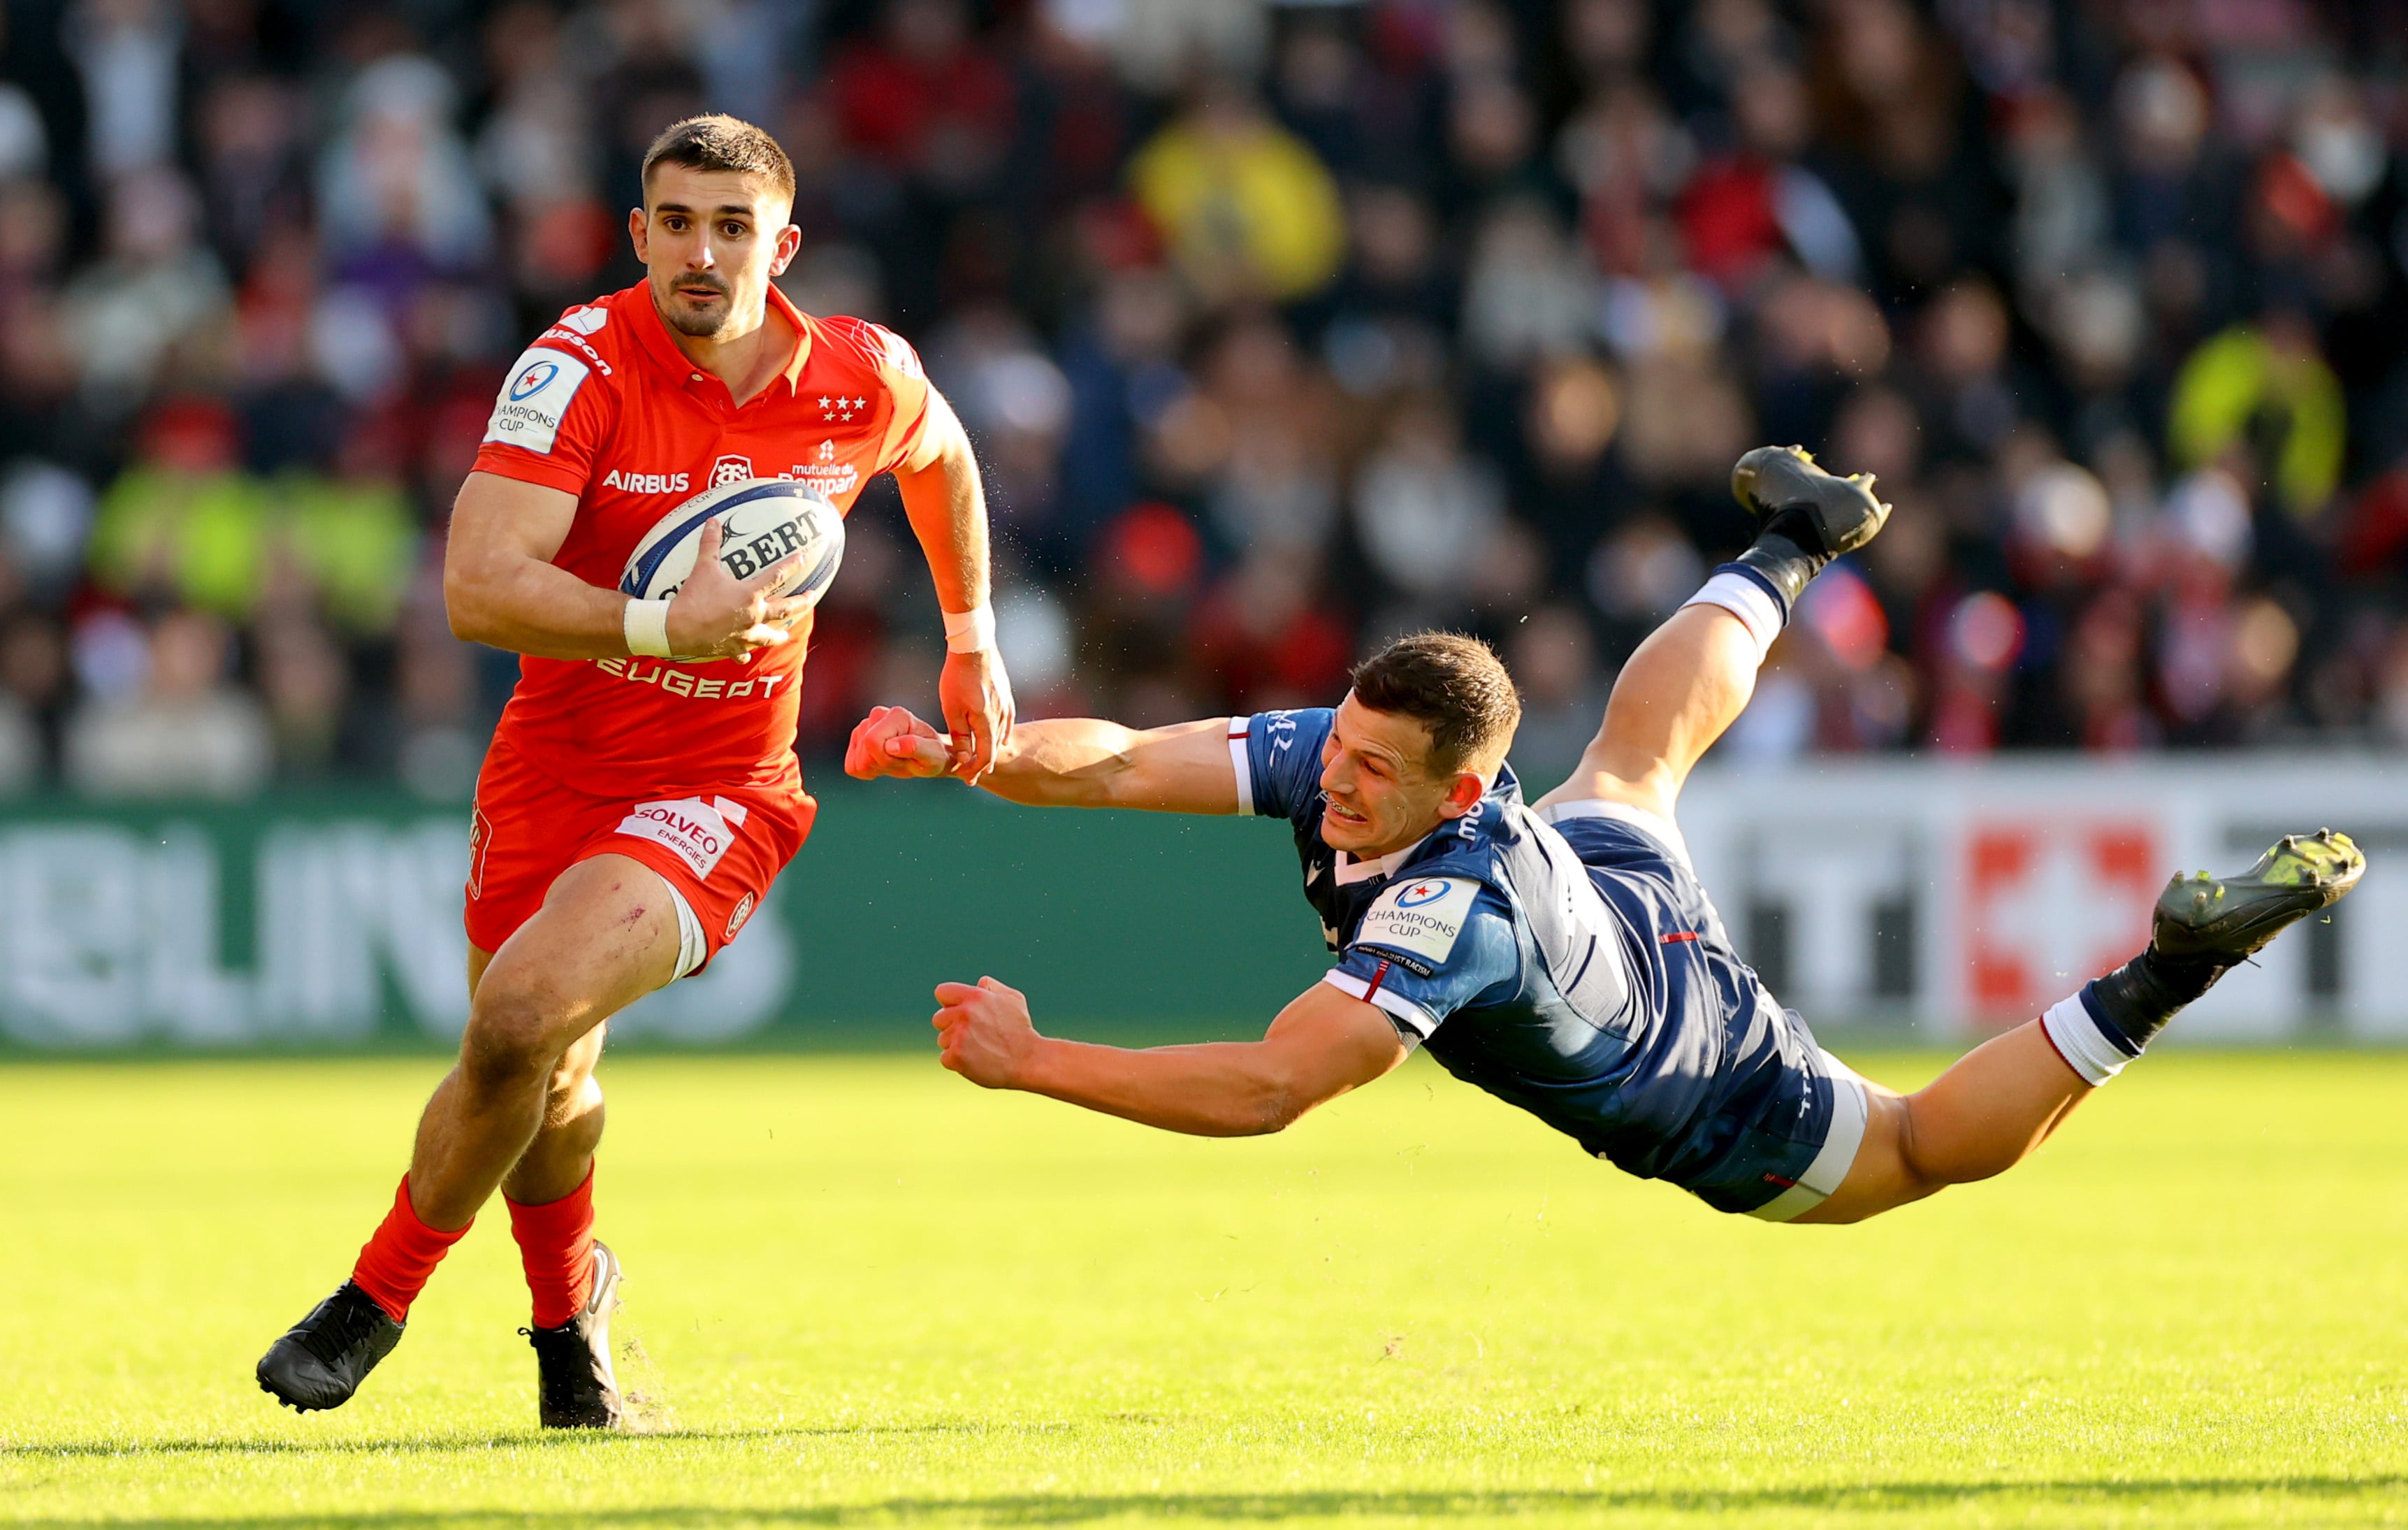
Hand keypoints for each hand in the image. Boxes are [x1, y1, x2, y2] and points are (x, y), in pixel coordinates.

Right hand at [662, 519, 814, 659]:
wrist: (678, 628)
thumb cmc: (693, 597)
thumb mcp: (703, 567)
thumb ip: (710, 544)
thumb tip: (712, 522)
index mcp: (750, 595)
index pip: (776, 576)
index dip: (791, 566)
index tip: (802, 559)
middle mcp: (753, 616)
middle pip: (784, 609)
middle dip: (801, 602)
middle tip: (812, 597)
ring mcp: (745, 635)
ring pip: (769, 637)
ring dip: (779, 635)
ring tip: (786, 635)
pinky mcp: (732, 649)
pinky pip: (742, 654)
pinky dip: (745, 655)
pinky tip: (746, 656)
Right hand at [843, 704, 951, 779]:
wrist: (928, 756)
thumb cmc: (934, 755)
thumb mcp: (933, 756)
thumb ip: (915, 747)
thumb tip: (890, 745)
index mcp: (896, 715)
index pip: (872, 741)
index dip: (885, 759)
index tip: (904, 759)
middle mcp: (878, 715)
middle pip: (864, 754)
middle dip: (883, 764)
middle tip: (901, 760)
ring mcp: (864, 726)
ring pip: (857, 762)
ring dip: (877, 767)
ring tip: (895, 760)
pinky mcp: (857, 739)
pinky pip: (851, 767)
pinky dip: (867, 771)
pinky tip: (883, 763)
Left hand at [932, 976, 1038, 1088]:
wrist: (1028, 1061)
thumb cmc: (1021, 1030)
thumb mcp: (1013, 999)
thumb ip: (993, 987)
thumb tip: (979, 983)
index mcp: (975, 996)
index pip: (942, 992)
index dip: (950, 1003)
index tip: (961, 1013)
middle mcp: (964, 1014)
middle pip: (938, 1018)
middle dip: (952, 1026)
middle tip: (974, 1035)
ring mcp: (958, 1036)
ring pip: (942, 1039)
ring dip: (955, 1045)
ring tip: (978, 1049)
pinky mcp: (956, 1056)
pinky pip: (945, 1058)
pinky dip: (957, 1062)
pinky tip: (975, 1061)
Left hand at [938, 646, 1013, 781]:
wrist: (974, 645)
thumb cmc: (957, 676)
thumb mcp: (952, 708)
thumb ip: (960, 735)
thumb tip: (964, 757)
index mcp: (986, 721)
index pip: (985, 755)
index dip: (976, 769)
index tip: (967, 778)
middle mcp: (1000, 715)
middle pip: (994, 747)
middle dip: (983, 763)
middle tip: (974, 777)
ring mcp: (1006, 703)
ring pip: (1001, 734)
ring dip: (993, 749)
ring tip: (985, 760)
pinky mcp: (1006, 693)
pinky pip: (1007, 720)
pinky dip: (1002, 733)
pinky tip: (1001, 737)